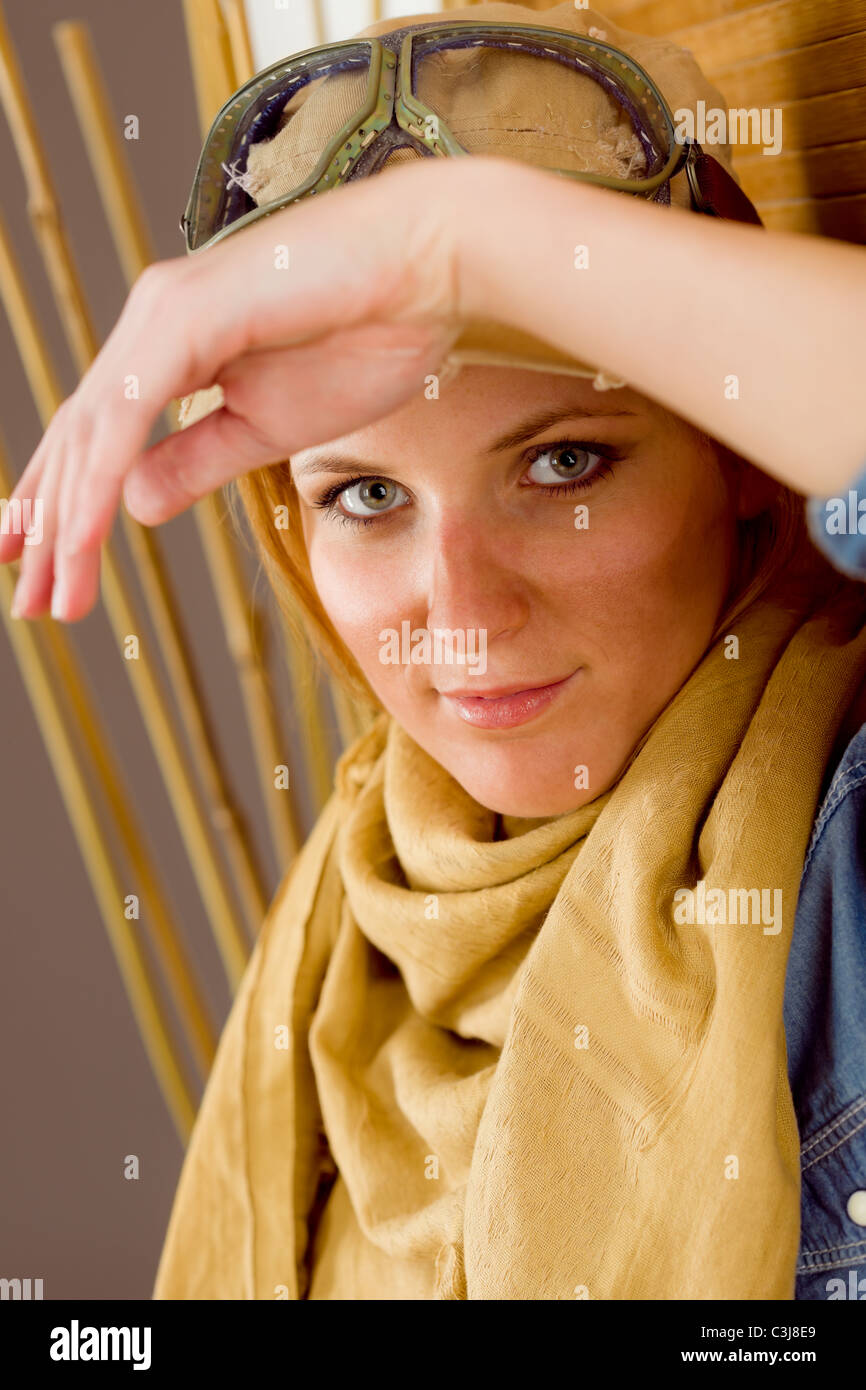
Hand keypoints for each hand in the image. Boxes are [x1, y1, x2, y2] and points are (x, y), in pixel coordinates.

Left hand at [0, 155, 472, 620]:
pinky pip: (126, 415)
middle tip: (27, 603)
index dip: (64, 503)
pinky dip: (98, 482)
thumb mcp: (266, 428)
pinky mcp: (185, 315)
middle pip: (77, 438)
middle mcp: (151, 324)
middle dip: (47, 524)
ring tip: (50, 595)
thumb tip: (131, 505)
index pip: (98, 436)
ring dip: (67, 521)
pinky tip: (80, 537)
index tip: (43, 568)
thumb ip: (196, 461)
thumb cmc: (363, 338)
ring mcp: (161, 315)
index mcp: (170, 347)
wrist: (427, 271)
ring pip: (91, 432)